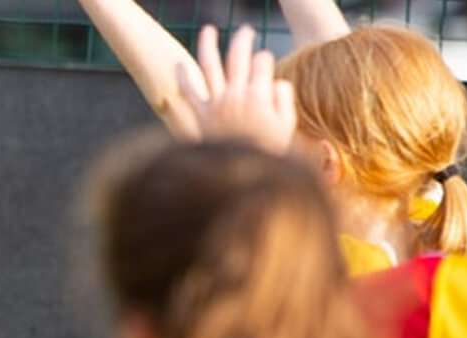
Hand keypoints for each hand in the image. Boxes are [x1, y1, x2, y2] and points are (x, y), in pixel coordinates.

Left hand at [174, 25, 296, 153]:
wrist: (241, 178)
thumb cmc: (270, 154)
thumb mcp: (288, 127)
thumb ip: (284, 100)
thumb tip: (276, 81)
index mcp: (259, 96)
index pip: (262, 62)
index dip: (265, 60)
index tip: (265, 65)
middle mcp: (235, 94)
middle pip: (238, 56)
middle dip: (243, 39)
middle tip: (246, 30)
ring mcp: (216, 103)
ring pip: (210, 65)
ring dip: (208, 44)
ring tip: (208, 29)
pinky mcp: (201, 114)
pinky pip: (190, 92)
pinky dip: (184, 78)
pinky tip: (179, 64)